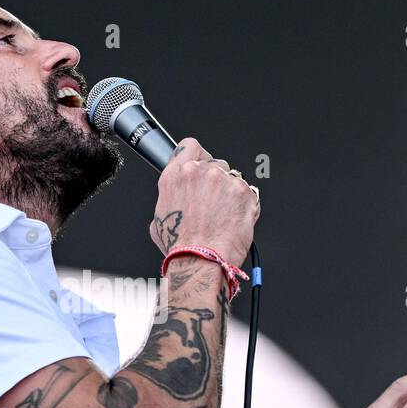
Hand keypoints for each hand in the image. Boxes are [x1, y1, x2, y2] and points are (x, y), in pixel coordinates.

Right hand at [148, 137, 258, 267]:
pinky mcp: (244, 191)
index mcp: (175, 176)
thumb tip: (176, 198)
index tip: (201, 164)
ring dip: (229, 194)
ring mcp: (223, 180)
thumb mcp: (159, 219)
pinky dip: (243, 205)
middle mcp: (199, 173)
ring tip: (222, 218)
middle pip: (214, 164)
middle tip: (212, 205)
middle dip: (214, 182)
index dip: (197, 155)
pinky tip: (232, 221)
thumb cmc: (182, 246)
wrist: (202, 261)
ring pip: (232, 178)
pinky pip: (247, 192)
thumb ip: (170, 198)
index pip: (190, 146)